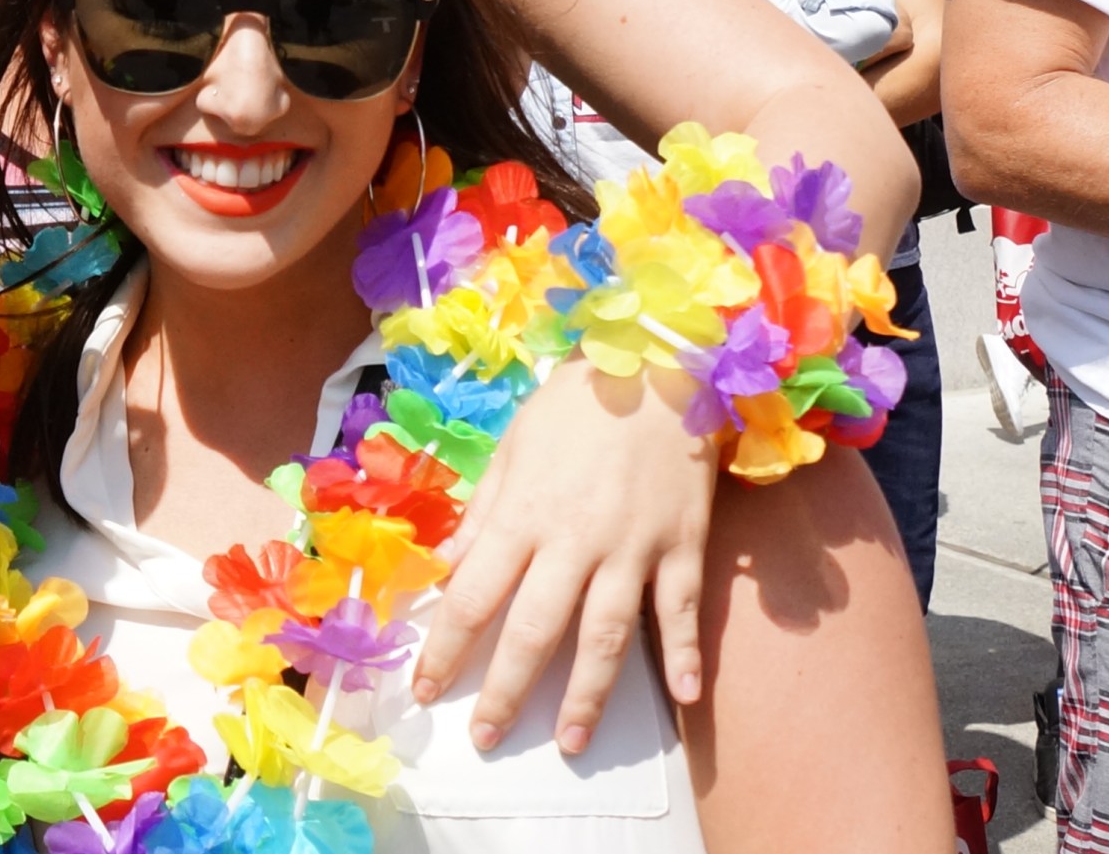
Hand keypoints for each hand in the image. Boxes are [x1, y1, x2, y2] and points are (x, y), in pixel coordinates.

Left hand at [411, 358, 717, 753]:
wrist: (654, 366)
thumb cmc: (573, 407)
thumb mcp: (510, 449)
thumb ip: (482, 514)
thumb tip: (448, 569)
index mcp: (522, 515)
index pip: (473, 597)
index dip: (446, 649)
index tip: (427, 688)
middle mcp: (573, 541)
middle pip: (533, 631)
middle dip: (504, 692)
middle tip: (485, 738)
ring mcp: (632, 548)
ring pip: (606, 636)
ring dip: (587, 696)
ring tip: (568, 742)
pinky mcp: (681, 546)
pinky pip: (680, 610)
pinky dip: (682, 654)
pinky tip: (681, 696)